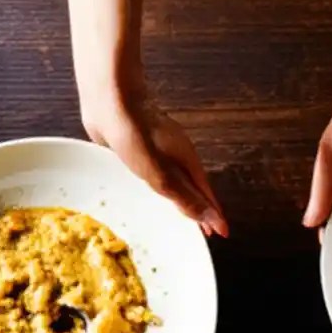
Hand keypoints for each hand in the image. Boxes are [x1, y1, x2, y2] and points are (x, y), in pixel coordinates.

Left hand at [82, 94, 226, 236]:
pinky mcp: (138, 146)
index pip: (206, 194)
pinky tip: (148, 191)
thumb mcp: (160, 174)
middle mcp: (175, 156)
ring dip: (180, 197)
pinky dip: (159, 186)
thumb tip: (210, 219)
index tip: (222, 234)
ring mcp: (157, 150)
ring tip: (179, 216)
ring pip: (174, 179)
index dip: (213, 215)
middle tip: (204, 231)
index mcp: (186, 162)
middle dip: (200, 209)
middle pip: (193, 187)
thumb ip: (184, 197)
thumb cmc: (135, 133)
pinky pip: (154, 172)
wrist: (109, 98)